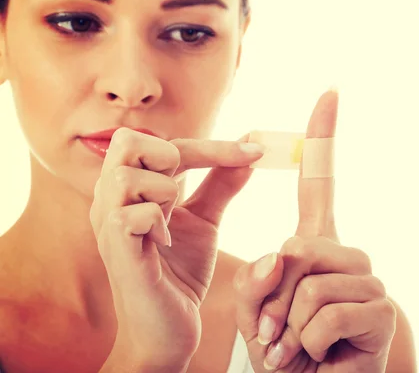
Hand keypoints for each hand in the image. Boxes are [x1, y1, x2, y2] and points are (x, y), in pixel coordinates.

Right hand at [90, 128, 263, 369]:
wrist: (169, 330)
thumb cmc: (180, 273)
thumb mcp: (205, 220)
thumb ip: (221, 184)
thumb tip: (250, 150)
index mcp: (132, 189)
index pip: (165, 144)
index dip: (213, 145)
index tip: (258, 151)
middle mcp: (111, 201)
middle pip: (127, 141)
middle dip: (171, 156)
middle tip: (189, 190)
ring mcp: (108, 227)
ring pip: (125, 177)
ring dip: (164, 193)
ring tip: (173, 221)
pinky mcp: (116, 254)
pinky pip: (129, 216)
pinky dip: (157, 222)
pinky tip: (165, 242)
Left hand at [234, 89, 396, 371]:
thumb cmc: (283, 348)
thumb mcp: (255, 313)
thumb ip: (257, 281)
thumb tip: (280, 253)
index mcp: (316, 244)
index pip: (319, 183)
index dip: (323, 138)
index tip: (329, 92)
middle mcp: (347, 252)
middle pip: (295, 246)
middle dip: (270, 298)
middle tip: (275, 332)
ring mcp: (368, 277)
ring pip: (308, 285)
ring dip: (287, 327)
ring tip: (296, 347)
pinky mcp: (380, 309)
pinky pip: (323, 315)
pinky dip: (306, 344)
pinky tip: (318, 354)